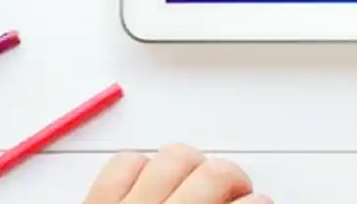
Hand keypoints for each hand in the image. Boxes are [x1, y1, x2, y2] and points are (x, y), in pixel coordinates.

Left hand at [84, 145, 270, 203]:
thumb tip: (244, 203)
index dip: (260, 201)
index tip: (260, 202)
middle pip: (214, 174)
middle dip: (233, 177)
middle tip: (236, 190)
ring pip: (173, 157)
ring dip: (190, 166)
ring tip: (195, 179)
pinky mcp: (96, 203)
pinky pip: (124, 164)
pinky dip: (140, 167)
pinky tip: (150, 179)